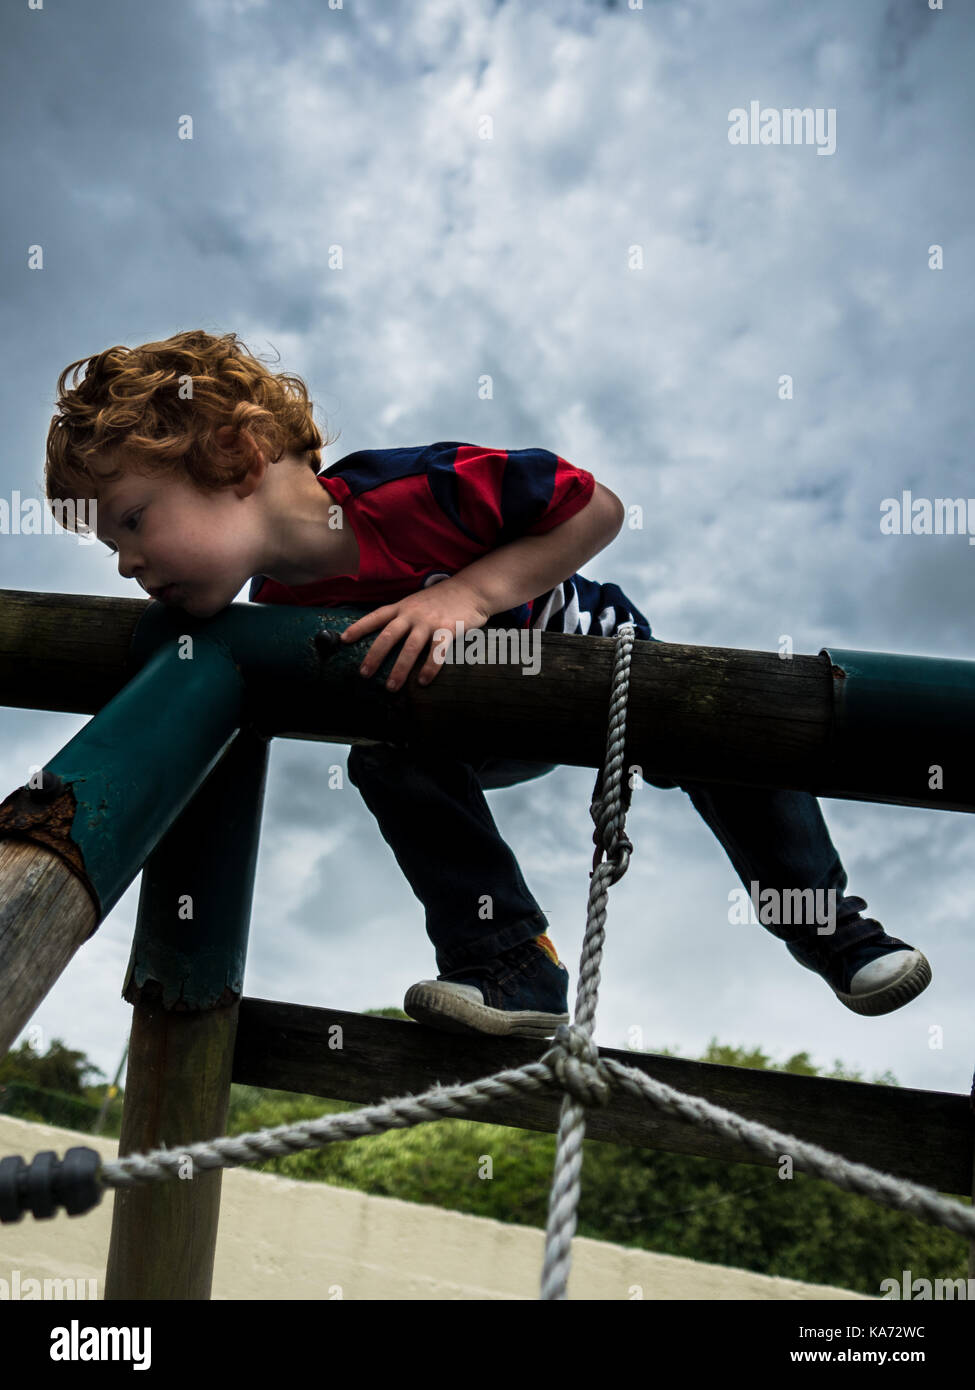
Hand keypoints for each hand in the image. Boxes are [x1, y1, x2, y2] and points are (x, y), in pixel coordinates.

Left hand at [340, 581, 491, 689]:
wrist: (471, 590)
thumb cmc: (442, 601)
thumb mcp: (417, 603)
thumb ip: (403, 617)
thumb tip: (386, 640)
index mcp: (402, 607)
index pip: (376, 616)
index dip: (359, 627)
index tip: (343, 640)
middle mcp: (412, 613)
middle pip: (388, 635)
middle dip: (374, 656)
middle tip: (363, 674)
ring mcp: (429, 621)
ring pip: (410, 648)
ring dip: (399, 669)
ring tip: (391, 687)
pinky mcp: (447, 629)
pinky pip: (436, 652)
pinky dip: (429, 668)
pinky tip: (423, 682)